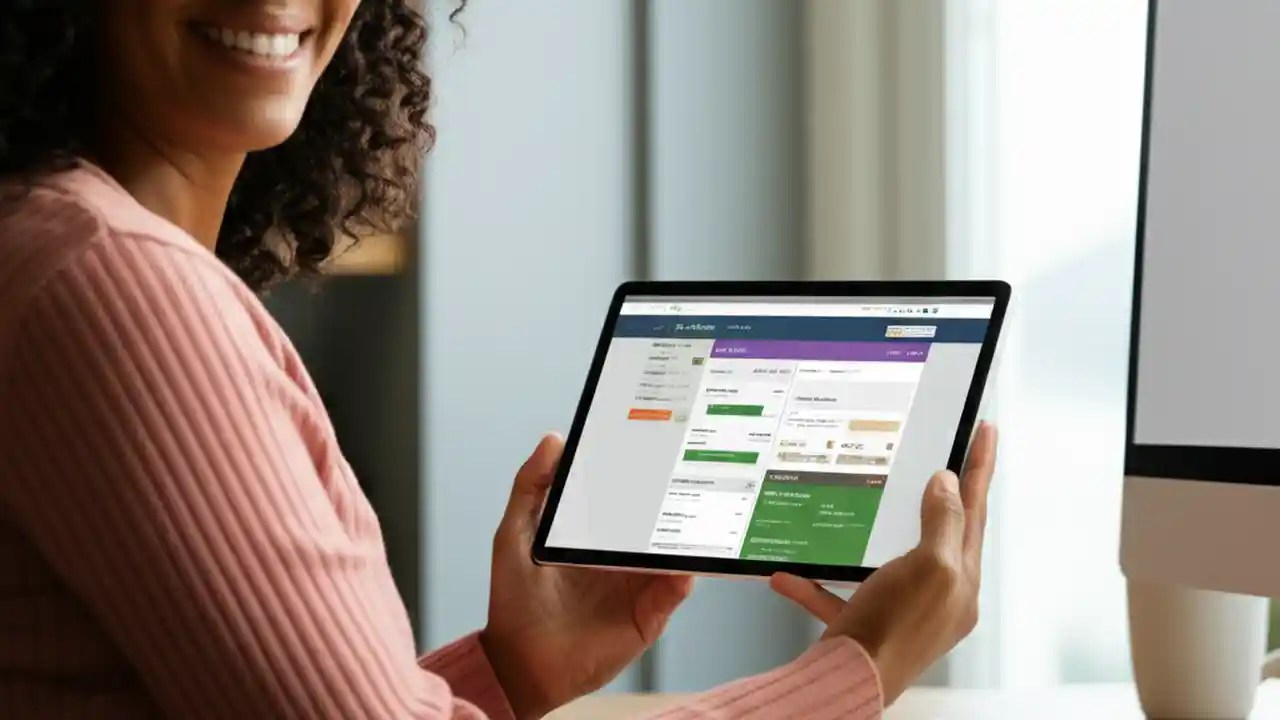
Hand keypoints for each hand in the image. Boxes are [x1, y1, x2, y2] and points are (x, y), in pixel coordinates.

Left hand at [480, 435, 692, 718]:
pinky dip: (683, 576)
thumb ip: (531, 486)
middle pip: (656, 520)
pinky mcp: (648, 615)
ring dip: (686, 535)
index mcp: (594, 531)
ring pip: (672, 553)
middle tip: (686, 471)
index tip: (653, 440)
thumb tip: (554, 439)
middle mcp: (620, 554)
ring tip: (695, 512)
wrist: (520, 663)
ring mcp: (637, 584)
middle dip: (673, 497)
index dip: (638, 470)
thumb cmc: (513, 599)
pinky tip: (683, 564)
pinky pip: (674, 592)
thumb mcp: (515, 533)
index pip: (624, 495)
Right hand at [771, 422, 997, 704]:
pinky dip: (814, 581)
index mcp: (960, 580)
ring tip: (864, 496)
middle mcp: (935, 595)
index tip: (985, 429)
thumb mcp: (931, 568)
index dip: (979, 466)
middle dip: (939, 492)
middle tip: (941, 451)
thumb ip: (943, 523)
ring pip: (887, 557)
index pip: (974, 509)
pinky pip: (837, 593)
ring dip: (870, 530)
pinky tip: (789, 572)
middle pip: (939, 531)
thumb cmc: (893, 634)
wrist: (846, 688)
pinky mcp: (863, 625)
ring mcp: (899, 610)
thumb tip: (947, 483)